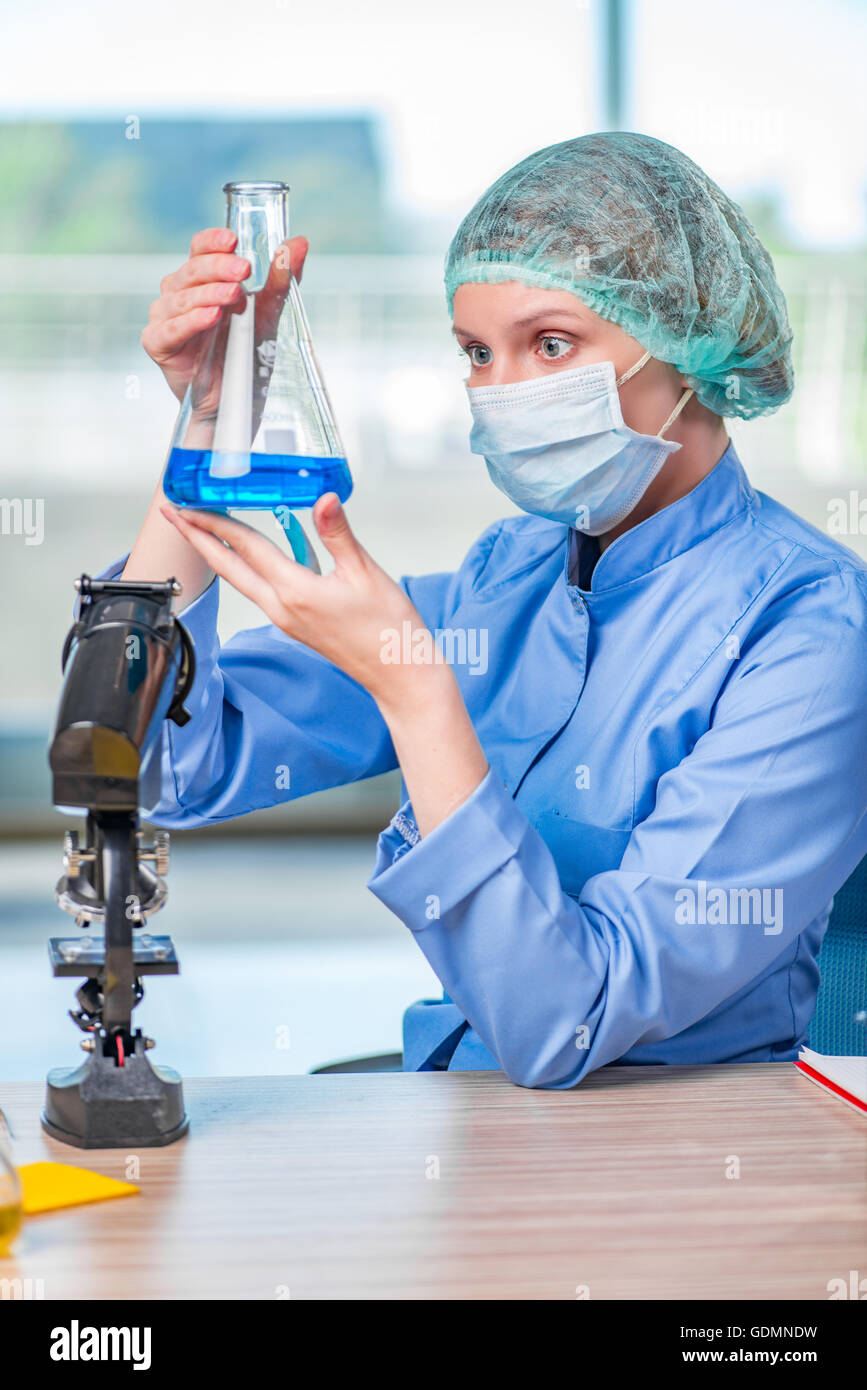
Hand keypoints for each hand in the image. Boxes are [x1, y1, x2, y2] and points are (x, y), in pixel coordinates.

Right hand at [142, 229, 308, 402]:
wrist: (234, 400)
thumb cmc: (244, 354)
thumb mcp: (267, 313)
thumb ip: (280, 280)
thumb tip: (299, 243)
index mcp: (200, 279)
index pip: (200, 249)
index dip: (213, 242)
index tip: (233, 240)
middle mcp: (178, 292)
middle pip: (192, 270)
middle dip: (218, 268)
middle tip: (243, 271)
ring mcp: (164, 316)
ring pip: (182, 298)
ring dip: (208, 294)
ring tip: (233, 296)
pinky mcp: (157, 343)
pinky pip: (170, 328)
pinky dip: (190, 322)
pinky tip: (210, 317)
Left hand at [159, 493, 431, 708]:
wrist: (399, 674)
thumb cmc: (388, 627)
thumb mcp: (368, 573)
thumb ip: (339, 534)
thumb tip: (324, 498)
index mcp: (295, 591)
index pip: (245, 548)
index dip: (214, 522)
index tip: (188, 504)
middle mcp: (282, 608)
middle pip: (228, 567)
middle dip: (197, 538)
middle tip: (172, 513)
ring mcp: (285, 619)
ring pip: (240, 580)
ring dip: (217, 553)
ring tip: (201, 529)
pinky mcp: (294, 625)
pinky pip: (259, 590)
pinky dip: (244, 568)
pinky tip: (246, 555)